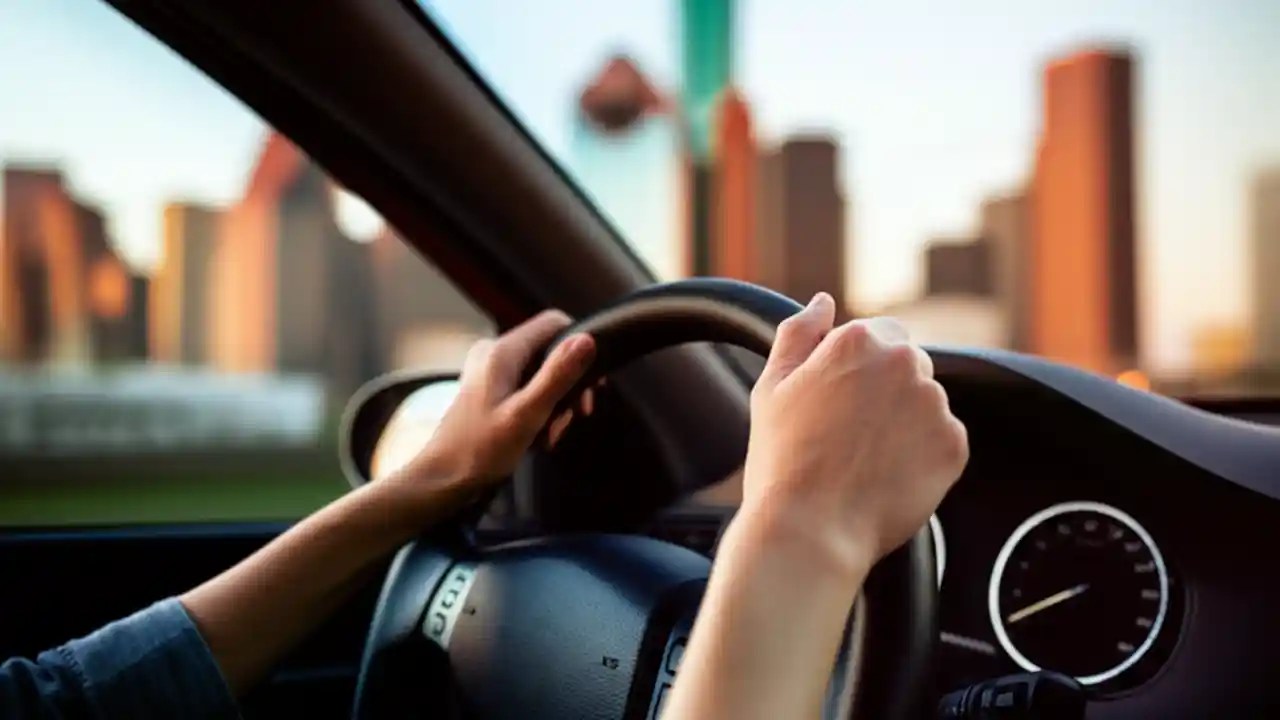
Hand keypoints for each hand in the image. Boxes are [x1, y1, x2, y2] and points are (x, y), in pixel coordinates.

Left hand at [408, 310, 595, 487]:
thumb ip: (558, 375)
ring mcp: (489, 371)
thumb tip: (588, 339)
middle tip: (571, 419)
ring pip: (541, 375)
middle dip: (566, 388)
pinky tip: (536, 439)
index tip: (591, 384)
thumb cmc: (480, 450)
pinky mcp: (489, 390)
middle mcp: (494, 353)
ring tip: (548, 437)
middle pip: (549, 352)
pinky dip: (537, 412)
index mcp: (502, 351)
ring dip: (553, 406)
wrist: (442, 480)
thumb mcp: (526, 414)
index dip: (579, 346)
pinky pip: (526, 390)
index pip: (554, 323)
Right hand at [740, 292, 967, 573]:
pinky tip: (885, 475)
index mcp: (859, 339)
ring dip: (905, 422)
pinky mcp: (954, 445)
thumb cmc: (782, 460)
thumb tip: (823, 302)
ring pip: (925, 402)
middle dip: (884, 391)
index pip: (879, 333)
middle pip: (907, 365)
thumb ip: (799, 333)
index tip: (838, 401)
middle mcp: (905, 362)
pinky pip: (943, 440)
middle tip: (848, 434)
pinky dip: (921, 455)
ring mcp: (934, 404)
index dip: (856, 368)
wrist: (810, 530)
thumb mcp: (772, 387)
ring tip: (864, 459)